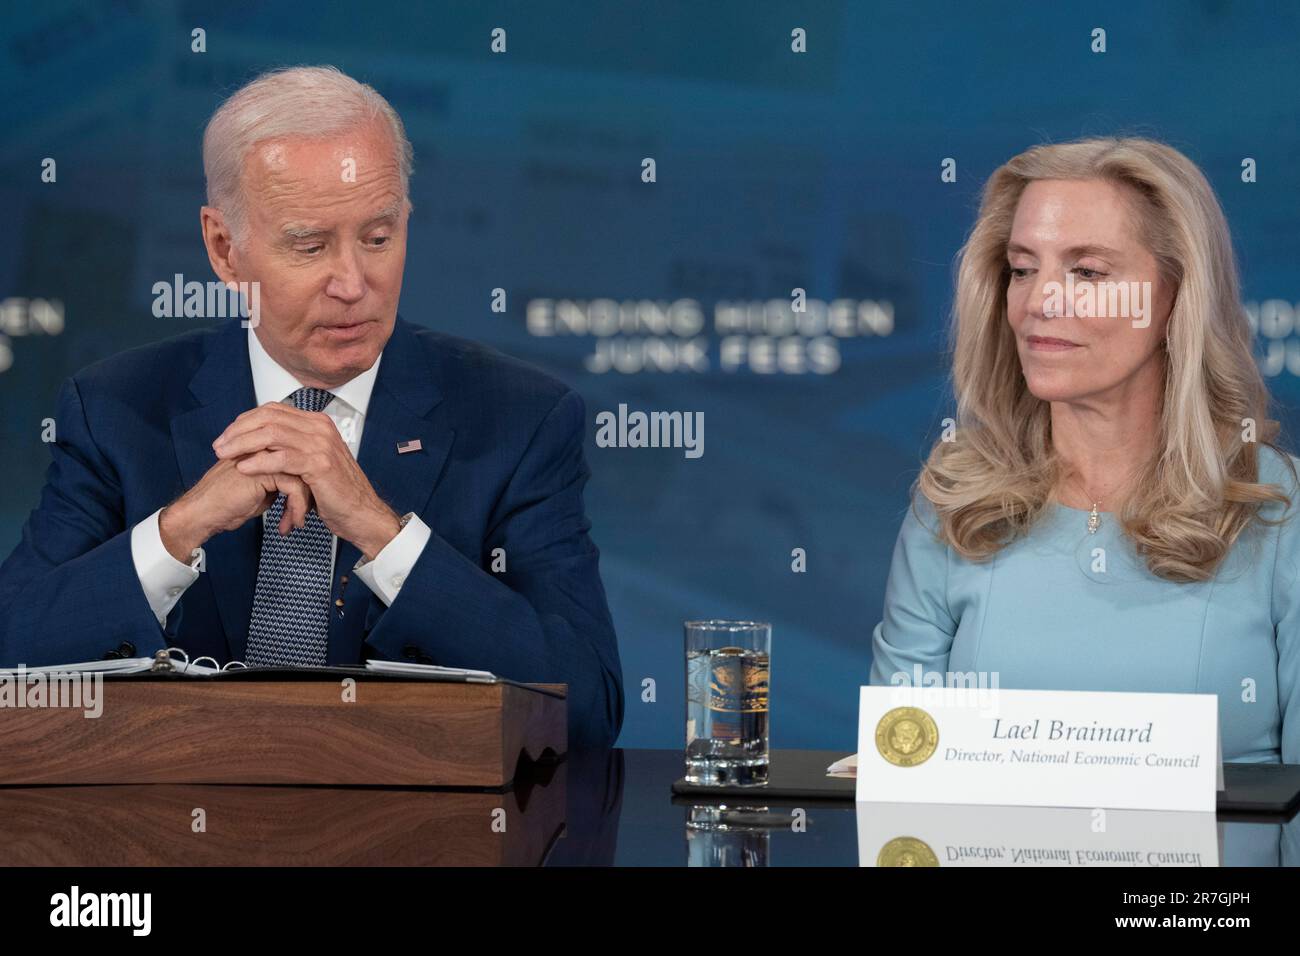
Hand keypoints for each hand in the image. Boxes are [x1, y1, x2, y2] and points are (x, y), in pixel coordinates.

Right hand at [159, 458, 313, 563]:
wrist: (203, 514)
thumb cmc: (228, 504)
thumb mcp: (263, 491)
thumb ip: (282, 481)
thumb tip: (304, 485)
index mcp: (264, 448)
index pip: (301, 457)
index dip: (309, 481)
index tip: (311, 504)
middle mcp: (264, 447)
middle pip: (305, 463)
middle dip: (311, 492)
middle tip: (311, 513)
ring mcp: (262, 455)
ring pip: (302, 474)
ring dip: (303, 503)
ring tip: (296, 521)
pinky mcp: (261, 470)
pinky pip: (293, 486)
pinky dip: (296, 508)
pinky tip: (290, 523)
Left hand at [212, 402, 401, 559]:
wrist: (361, 513)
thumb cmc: (336, 492)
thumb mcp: (314, 461)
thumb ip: (293, 447)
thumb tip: (262, 441)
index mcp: (318, 423)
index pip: (273, 410)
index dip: (246, 421)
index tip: (227, 435)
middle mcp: (320, 428)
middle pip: (269, 418)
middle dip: (238, 431)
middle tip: (219, 446)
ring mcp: (321, 445)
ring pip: (271, 434)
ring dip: (242, 444)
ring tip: (225, 455)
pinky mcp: (319, 465)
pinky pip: (281, 458)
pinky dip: (258, 462)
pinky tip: (243, 468)